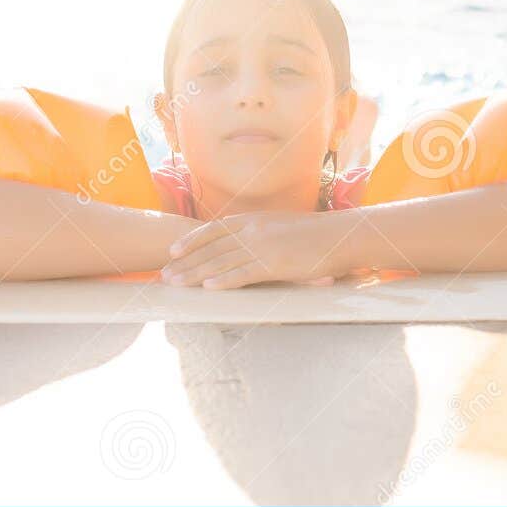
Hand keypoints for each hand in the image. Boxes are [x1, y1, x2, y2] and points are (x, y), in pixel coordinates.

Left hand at [161, 213, 348, 289]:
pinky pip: (244, 273)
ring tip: (176, 284)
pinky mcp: (275, 263)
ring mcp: (263, 246)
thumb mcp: (283, 227)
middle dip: (185, 262)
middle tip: (164, 275)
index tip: (172, 251)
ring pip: (221, 261)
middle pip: (211, 247)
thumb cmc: (317, 234)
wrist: (342, 235)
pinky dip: (224, 281)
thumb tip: (249, 244)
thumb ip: (263, 233)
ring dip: (195, 274)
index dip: (191, 240)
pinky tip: (208, 288)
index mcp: (255, 219)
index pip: (214, 229)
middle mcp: (254, 229)